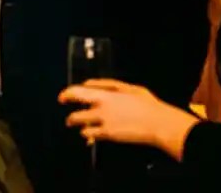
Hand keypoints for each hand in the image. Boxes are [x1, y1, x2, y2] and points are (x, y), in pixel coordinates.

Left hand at [57, 79, 199, 159]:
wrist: (158, 123)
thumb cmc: (146, 104)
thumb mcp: (128, 87)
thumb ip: (107, 85)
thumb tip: (89, 84)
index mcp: (105, 95)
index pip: (77, 93)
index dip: (67, 95)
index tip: (62, 98)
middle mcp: (101, 109)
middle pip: (77, 113)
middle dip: (70, 117)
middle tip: (70, 119)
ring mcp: (104, 123)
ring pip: (82, 126)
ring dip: (79, 126)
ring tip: (81, 128)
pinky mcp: (109, 135)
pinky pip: (91, 136)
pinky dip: (88, 136)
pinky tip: (91, 137)